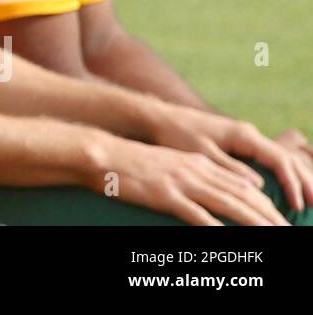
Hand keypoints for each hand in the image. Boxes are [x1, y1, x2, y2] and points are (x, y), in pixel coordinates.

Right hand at [102, 137, 287, 225]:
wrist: (104, 153)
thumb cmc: (133, 162)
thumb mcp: (170, 164)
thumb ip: (193, 174)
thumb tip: (211, 191)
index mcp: (199, 162)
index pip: (243, 184)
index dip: (265, 203)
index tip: (279, 218)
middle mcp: (196, 170)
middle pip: (243, 195)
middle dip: (269, 215)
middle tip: (287, 231)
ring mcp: (181, 182)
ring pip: (228, 204)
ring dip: (254, 222)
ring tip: (272, 236)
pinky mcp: (166, 195)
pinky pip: (197, 215)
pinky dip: (217, 228)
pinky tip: (230, 239)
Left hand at [148, 104, 312, 214]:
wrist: (160, 117)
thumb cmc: (177, 134)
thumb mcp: (202, 153)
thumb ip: (230, 168)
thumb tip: (257, 186)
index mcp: (243, 135)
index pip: (278, 159)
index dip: (291, 182)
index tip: (298, 204)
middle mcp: (248, 134)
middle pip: (286, 157)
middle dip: (303, 181)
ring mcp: (244, 138)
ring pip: (279, 158)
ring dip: (295, 177)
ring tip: (306, 200)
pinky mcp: (237, 143)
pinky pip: (267, 159)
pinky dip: (281, 174)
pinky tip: (285, 189)